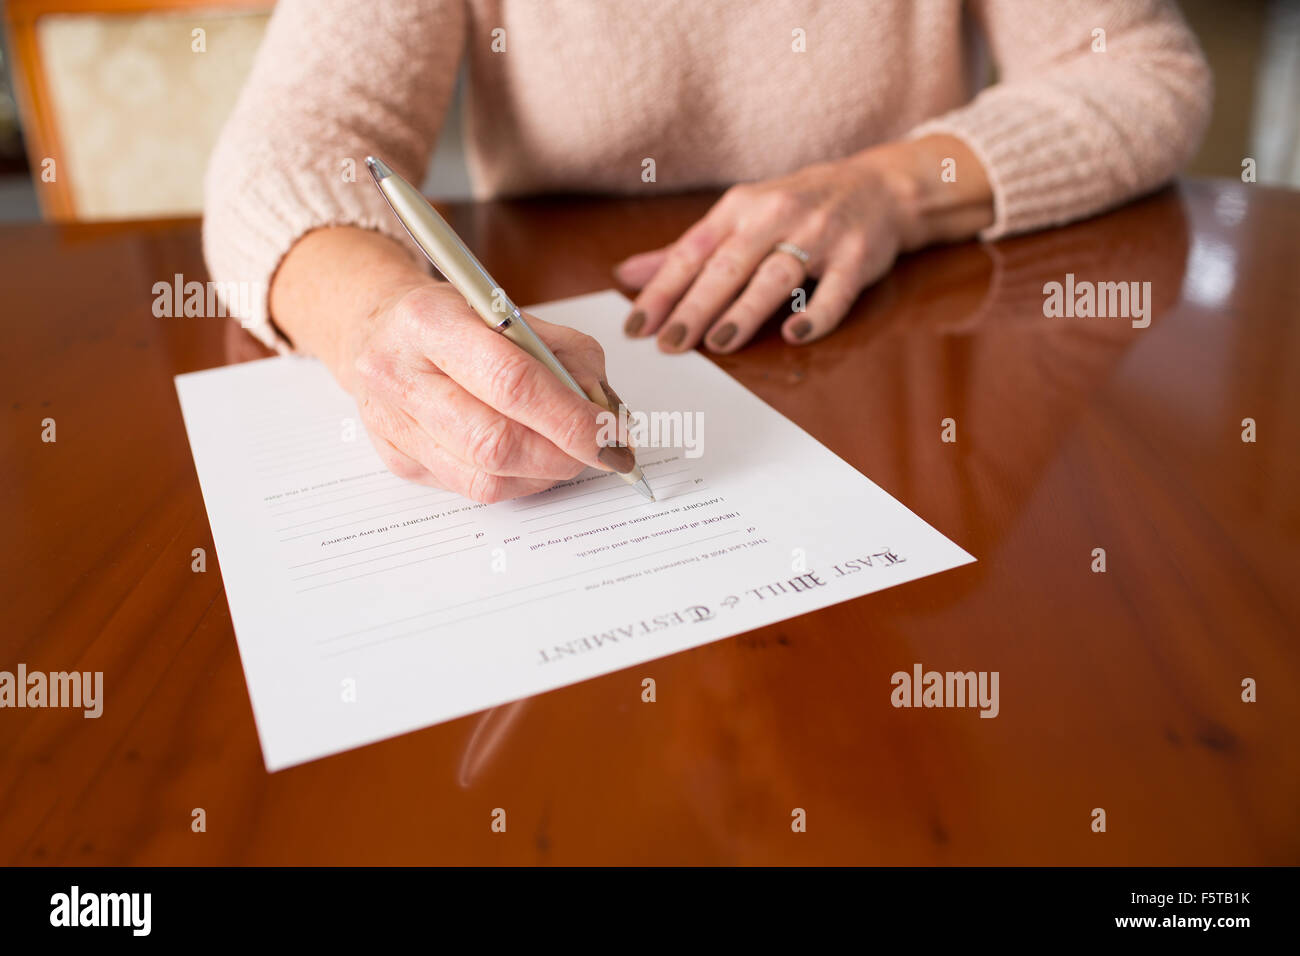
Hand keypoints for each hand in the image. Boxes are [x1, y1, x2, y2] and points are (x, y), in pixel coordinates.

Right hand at [339, 282, 635, 502]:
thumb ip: (566, 354)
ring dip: (544, 474)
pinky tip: (533, 460)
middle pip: (495, 442)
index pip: (511, 382)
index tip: (610, 432)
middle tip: (599, 450)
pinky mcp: (397, 460)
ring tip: (568, 453)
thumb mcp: (510, 312)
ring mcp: (392, 425)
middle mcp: (399, 375)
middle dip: (563, 455)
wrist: (376, 328)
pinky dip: (518, 481)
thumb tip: (606, 412)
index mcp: (431, 322)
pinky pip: (471, 489)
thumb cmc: (453, 319)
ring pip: (484, 477)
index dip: (570, 417)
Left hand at [615, 154, 910, 352]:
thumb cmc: (796, 209)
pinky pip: (836, 290)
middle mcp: (776, 216)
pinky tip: (793, 335)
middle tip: (669, 343)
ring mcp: (819, 235)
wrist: (878, 187)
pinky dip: (815, 313)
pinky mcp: (857, 257)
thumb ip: (686, 251)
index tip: (636, 327)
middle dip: (695, 305)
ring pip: (776, 276)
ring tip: (719, 342)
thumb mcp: (739, 218)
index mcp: (740, 208)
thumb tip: (626, 276)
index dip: (662, 290)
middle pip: (728, 265)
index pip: (692, 252)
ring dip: (746, 310)